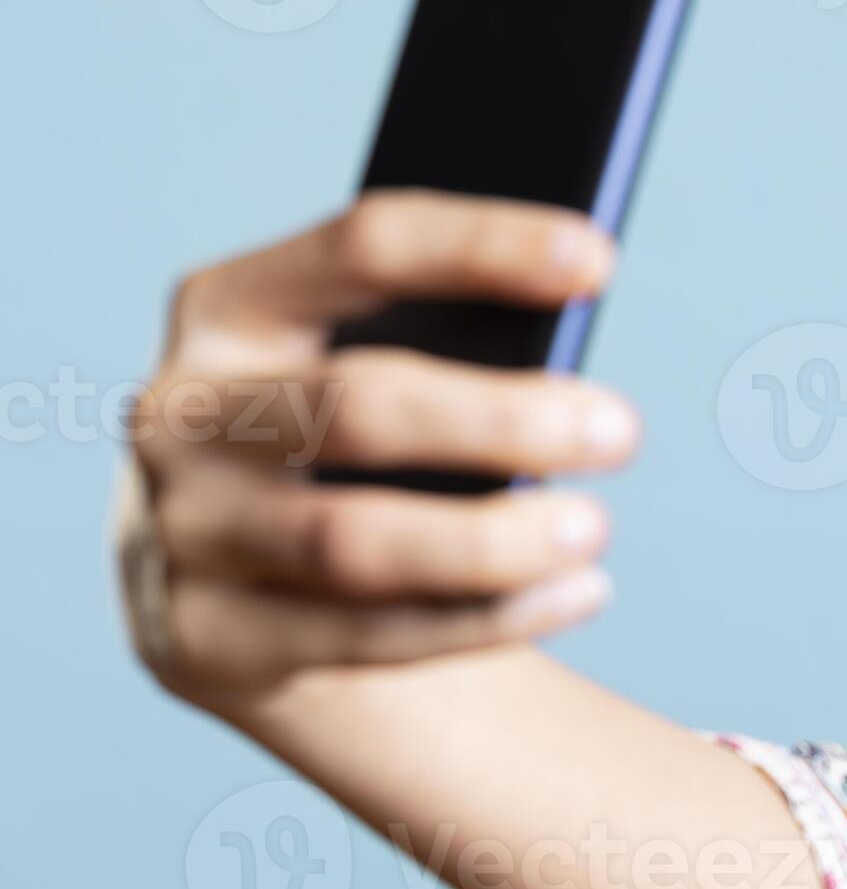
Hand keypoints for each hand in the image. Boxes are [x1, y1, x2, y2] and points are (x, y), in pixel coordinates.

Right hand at [119, 190, 635, 713]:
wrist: (246, 589)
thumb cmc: (351, 452)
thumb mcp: (378, 368)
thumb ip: (451, 341)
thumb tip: (575, 318)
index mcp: (228, 307)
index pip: (362, 249)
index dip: (483, 248)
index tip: (599, 261)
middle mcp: (183, 413)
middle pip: (358, 404)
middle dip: (505, 419)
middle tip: (621, 432)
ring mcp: (186, 532)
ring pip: (351, 541)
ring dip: (493, 541)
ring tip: (594, 529)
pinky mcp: (209, 641)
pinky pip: (368, 636)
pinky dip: (490, 617)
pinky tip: (577, 591)